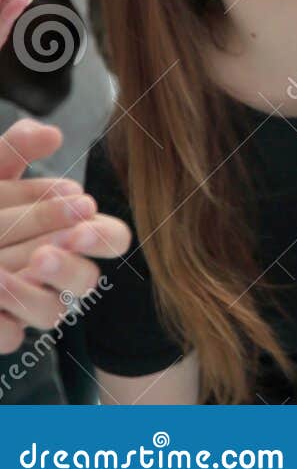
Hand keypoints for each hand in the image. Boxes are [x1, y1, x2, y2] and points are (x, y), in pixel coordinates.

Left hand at [0, 119, 131, 350]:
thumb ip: (16, 149)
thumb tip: (50, 133)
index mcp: (72, 234)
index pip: (112, 240)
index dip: (103, 237)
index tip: (82, 223)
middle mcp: (58, 272)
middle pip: (87, 281)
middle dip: (68, 268)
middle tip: (43, 254)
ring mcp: (29, 303)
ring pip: (53, 314)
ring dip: (30, 297)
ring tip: (1, 276)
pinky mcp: (3, 327)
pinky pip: (11, 336)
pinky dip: (2, 322)